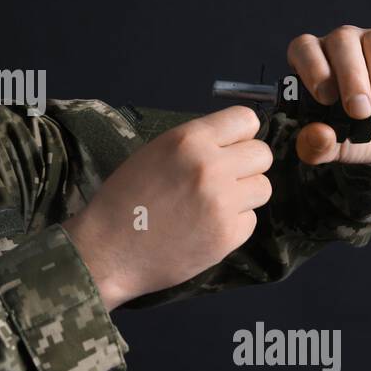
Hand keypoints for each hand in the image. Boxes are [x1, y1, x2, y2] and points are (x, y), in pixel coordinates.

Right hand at [62, 105, 271, 310]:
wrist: (107, 250)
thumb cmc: (123, 200)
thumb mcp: (153, 154)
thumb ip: (194, 144)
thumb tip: (231, 143)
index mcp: (189, 139)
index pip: (246, 120)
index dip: (240, 135)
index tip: (230, 147)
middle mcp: (211, 167)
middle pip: (262, 154)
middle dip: (246, 165)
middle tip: (224, 179)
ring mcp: (222, 203)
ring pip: (263, 187)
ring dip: (244, 195)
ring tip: (213, 204)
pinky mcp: (227, 236)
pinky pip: (250, 220)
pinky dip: (233, 224)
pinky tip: (205, 227)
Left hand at [286, 25, 370, 170]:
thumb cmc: (357, 132)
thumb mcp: (334, 146)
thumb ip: (315, 146)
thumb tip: (316, 135)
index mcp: (315, 58)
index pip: (304, 47)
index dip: (312, 67)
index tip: (324, 98)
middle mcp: (344, 42)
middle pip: (342, 42)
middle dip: (351, 78)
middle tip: (359, 112)